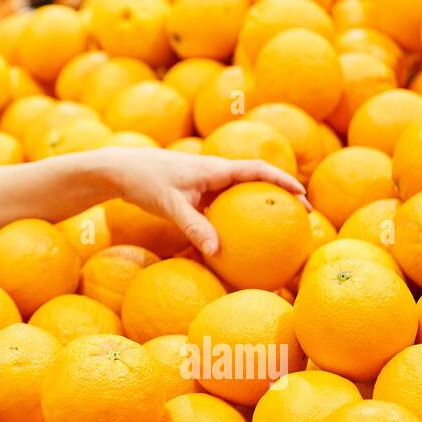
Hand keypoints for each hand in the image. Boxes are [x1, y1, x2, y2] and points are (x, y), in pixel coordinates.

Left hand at [99, 147, 309, 257]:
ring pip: (238, 195)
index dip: (282, 181)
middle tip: (302, 215)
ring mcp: (204, 184)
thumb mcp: (170, 205)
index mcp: (215, 169)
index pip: (258, 170)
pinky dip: (232, 219)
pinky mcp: (193, 194)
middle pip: (255, 181)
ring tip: (276, 229)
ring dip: (258, 206)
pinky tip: (234, 241)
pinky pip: (220, 207)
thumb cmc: (144, 181)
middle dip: (280, 194)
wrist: (119, 170)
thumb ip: (194, 227)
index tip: (303, 195)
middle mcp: (214, 173)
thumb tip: (216, 253)